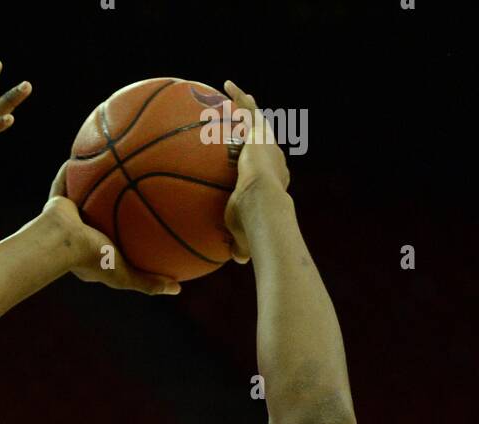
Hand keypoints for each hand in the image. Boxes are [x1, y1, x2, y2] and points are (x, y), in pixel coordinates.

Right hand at [40, 163, 179, 293]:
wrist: (59, 243)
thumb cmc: (91, 259)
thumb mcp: (125, 274)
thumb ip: (149, 282)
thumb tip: (177, 290)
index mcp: (96, 247)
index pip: (119, 234)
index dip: (132, 226)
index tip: (149, 216)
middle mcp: (83, 229)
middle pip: (105, 208)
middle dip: (118, 196)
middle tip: (139, 182)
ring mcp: (69, 213)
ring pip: (87, 191)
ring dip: (97, 176)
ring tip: (116, 158)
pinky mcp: (57, 199)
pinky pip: (69, 176)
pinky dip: (77, 165)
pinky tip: (93, 145)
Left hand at [222, 81, 290, 263]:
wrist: (262, 204)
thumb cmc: (254, 224)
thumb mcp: (245, 234)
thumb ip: (241, 244)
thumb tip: (239, 260)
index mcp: (274, 180)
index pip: (269, 169)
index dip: (263, 165)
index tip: (255, 164)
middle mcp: (275, 158)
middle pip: (266, 139)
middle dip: (258, 131)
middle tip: (251, 125)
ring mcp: (267, 143)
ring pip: (256, 119)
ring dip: (247, 107)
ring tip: (238, 95)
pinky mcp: (258, 132)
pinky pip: (245, 109)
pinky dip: (237, 96)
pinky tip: (227, 84)